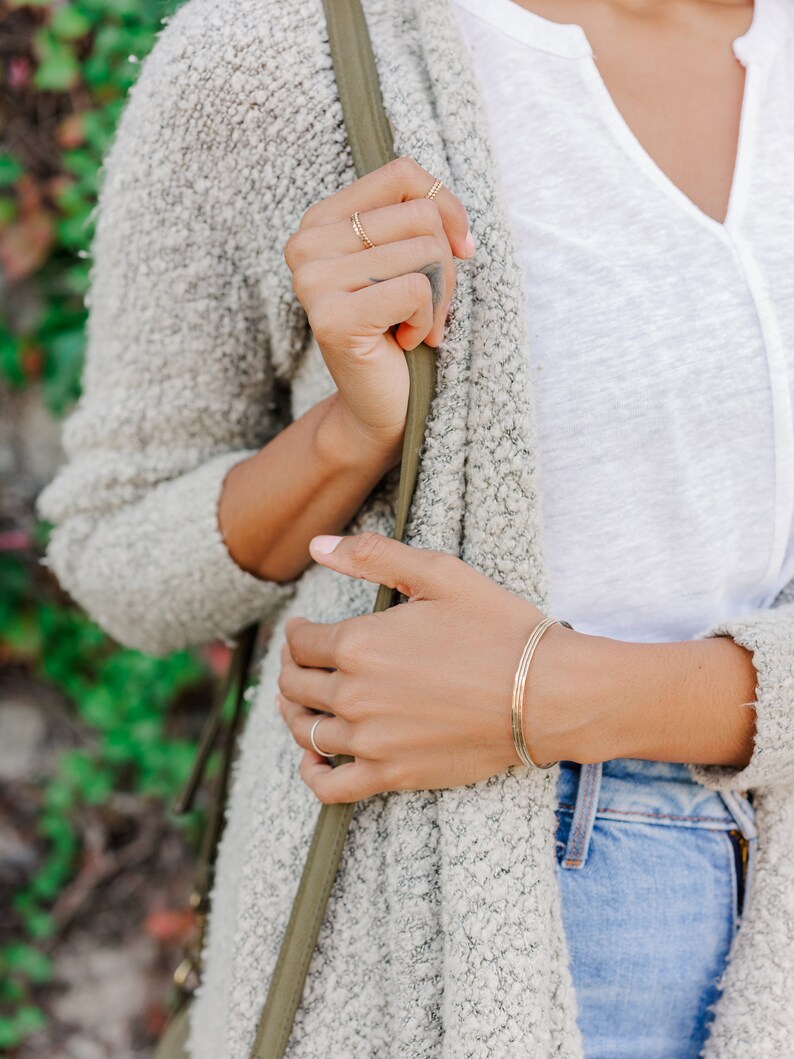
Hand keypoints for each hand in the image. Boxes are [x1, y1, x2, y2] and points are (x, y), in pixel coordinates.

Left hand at [276, 532, 582, 803]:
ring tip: (301, 704)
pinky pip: (331, 787)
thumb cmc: (499, 628)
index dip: (296, 634)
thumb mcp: (440, 574)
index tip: (302, 632)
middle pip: (296, 686)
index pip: (301, 643)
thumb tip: (317, 545)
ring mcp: (371, 740)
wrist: (547, 693)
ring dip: (295, 714)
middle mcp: (355, 694)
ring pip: (306, 731)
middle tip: (300, 663)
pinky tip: (314, 760)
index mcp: (359, 643)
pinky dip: (313, 774)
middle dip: (291, 670)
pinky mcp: (394, 775)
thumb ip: (374, 556)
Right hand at [284, 157, 474, 460]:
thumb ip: (421, 221)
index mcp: (321, 220)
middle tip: (430, 305)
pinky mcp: (333, 317)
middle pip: (420, 214)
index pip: (402, 173)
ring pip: (424, 250)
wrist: (378, 405)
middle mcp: (306, 243)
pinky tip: (405, 341)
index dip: (447, 206)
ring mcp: (313, 280)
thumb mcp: (411, 261)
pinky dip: (426, 320)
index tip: (459, 249)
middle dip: (446, 265)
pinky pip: (416, 289)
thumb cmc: (399, 329)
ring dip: (439, 298)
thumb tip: (457, 225)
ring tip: (416, 325)